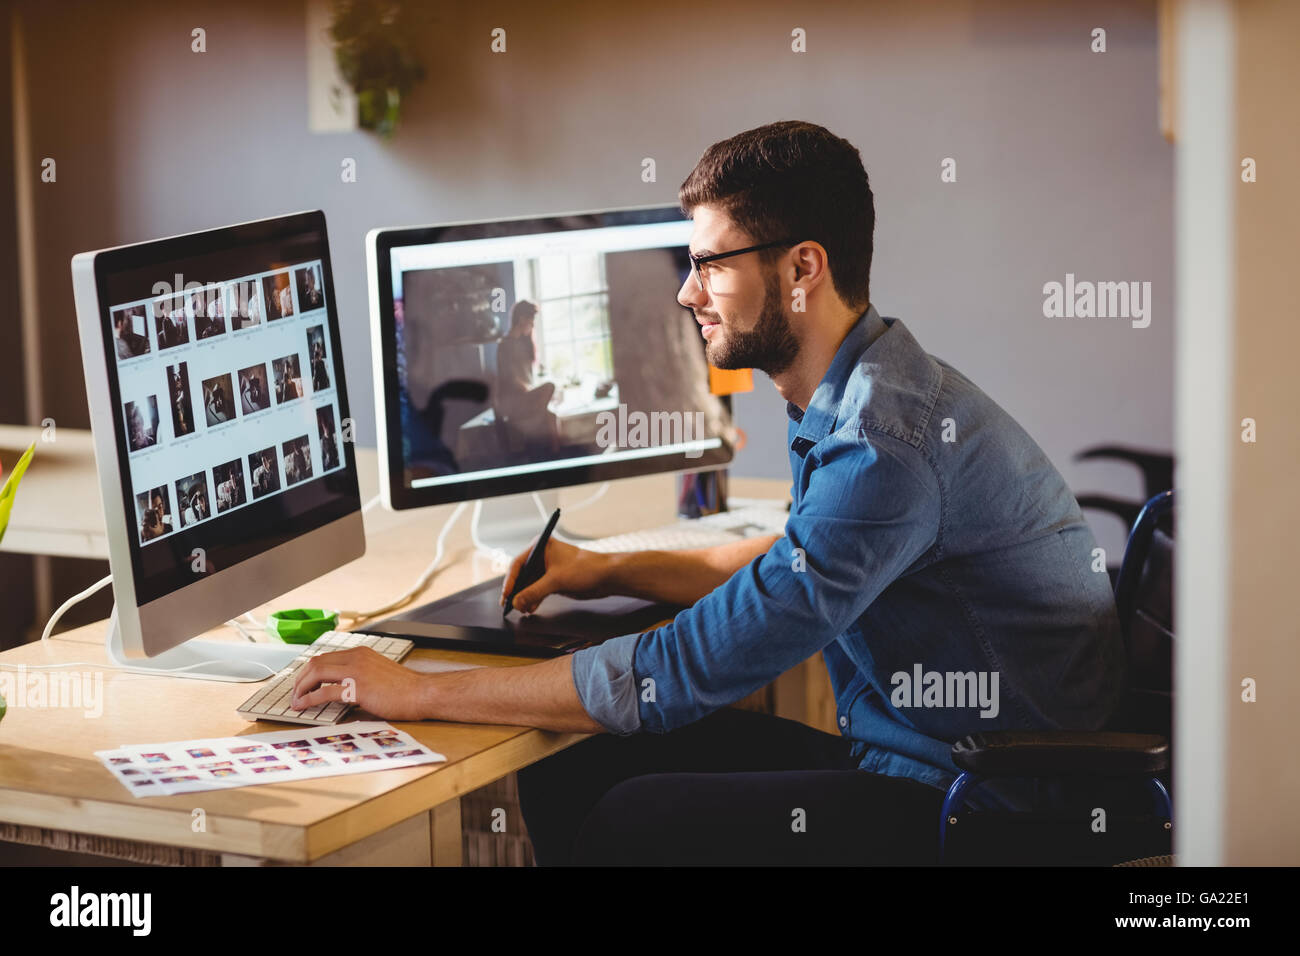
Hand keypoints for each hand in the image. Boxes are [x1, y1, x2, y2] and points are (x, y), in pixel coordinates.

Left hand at [291, 646, 429, 720]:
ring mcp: (357, 671)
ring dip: (301, 688)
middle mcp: (356, 658)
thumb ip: (359, 676)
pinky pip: (325, 691)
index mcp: (361, 653)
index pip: (325, 657)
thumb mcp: (378, 673)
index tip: (302, 683)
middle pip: (316, 662)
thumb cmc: (405, 688)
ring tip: (296, 701)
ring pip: (316, 673)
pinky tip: (304, 706)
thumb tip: (340, 690)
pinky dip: (310, 699)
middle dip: (300, 679)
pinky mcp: (358, 688)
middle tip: (295, 693)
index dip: (309, 671)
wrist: (423, 693)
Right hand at [500, 536, 612, 613]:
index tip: (506, 595)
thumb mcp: (555, 581)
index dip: (510, 581)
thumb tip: (517, 602)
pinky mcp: (554, 579)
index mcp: (540, 547)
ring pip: (530, 584)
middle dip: (517, 591)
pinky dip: (534, 599)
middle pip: (522, 575)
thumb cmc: (585, 568)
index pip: (518, 564)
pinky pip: (538, 590)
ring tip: (522, 609)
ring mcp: (548, 568)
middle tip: (510, 605)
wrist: (606, 576)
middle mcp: (542, 556)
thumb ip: (533, 592)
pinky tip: (531, 608)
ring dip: (526, 597)